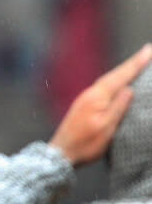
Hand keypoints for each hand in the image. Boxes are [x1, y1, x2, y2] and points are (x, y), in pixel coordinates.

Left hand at [48, 44, 151, 165]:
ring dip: (124, 70)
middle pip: (114, 74)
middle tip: (148, 51)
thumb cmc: (85, 144)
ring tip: (138, 62)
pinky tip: (120, 82)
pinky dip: (116, 80)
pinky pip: (104, 87)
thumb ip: (118, 108)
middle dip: (132, 63)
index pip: (120, 77)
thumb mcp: (106, 128)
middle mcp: (90, 94)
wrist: (61, 153)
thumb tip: (129, 89)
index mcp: (96, 97)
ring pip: (109, 80)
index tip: (149, 51)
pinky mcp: (85, 105)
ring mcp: (86, 98)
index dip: (136, 64)